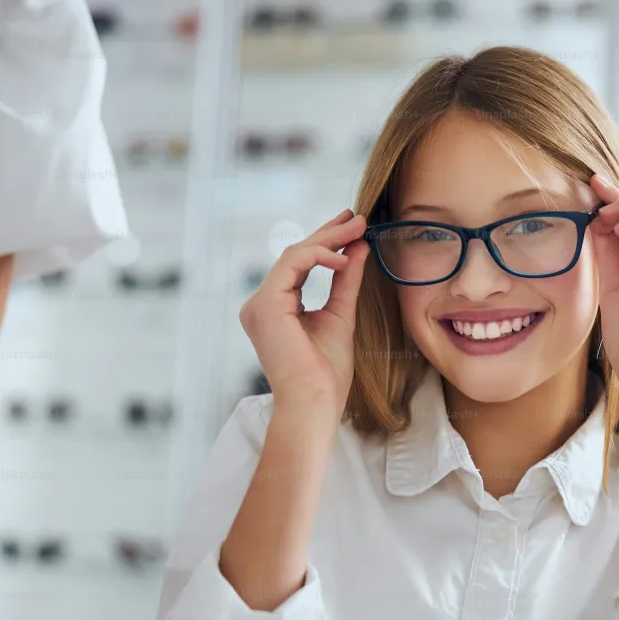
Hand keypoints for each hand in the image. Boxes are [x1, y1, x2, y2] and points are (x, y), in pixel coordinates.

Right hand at [238, 209, 369, 416]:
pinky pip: (292, 265)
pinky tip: (344, 256)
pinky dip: (319, 256)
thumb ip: (346, 281)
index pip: (300, 265)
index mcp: (275, 308)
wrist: (315, 402)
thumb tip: (359, 248)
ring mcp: (259, 304)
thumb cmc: (326, 373)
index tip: (352, 226)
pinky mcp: (265, 305)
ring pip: (294, 255)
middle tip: (356, 217)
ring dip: (328, 238)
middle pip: (296, 255)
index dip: (326, 241)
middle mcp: (261, 304)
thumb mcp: (340, 315)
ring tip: (357, 229)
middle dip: (328, 233)